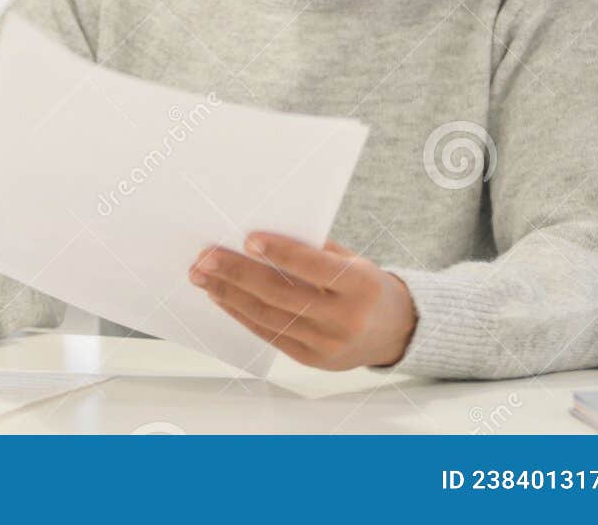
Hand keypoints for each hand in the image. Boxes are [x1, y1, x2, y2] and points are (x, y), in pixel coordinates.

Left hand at [189, 233, 416, 370]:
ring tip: (203, 275)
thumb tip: (260, 238)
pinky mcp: (310, 359)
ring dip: (229, 295)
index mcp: (361, 286)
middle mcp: (344, 319)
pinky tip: (221, 296)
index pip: (316, 267)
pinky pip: (268, 334)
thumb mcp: (353, 260)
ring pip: (269, 317)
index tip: (248, 239)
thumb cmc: (366, 286)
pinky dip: (240, 313)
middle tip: (206, 257)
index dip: (282, 253)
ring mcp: (327, 344)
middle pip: (282, 294)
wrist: (394, 332)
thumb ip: (314, 250)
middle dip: (238, 274)